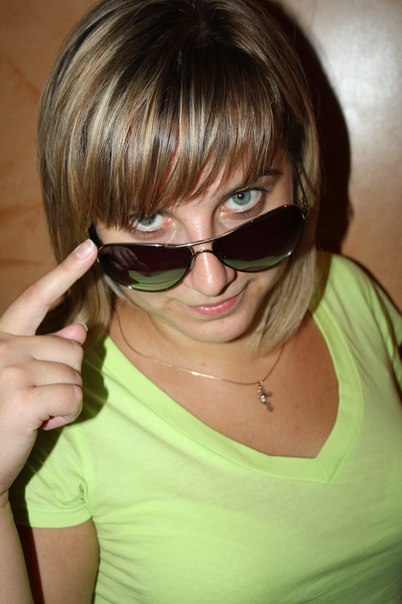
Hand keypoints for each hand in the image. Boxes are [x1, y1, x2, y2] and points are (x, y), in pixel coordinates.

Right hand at [0, 240, 96, 496]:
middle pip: (70, 348)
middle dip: (64, 377)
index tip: (89, 248)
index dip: (65, 272)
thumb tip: (76, 330)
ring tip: (35, 413)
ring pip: (75, 374)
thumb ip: (42, 351)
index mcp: (0, 339)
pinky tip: (40, 425)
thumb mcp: (17, 379)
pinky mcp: (25, 398)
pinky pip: (74, 397)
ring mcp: (11, 371)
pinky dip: (66, 416)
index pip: (35, 298)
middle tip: (36, 400)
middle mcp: (2, 347)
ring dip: (64, 399)